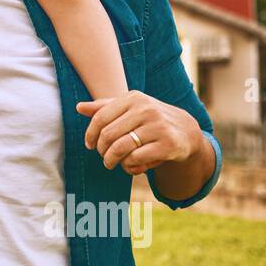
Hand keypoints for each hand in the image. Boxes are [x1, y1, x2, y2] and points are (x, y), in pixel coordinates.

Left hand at [76, 90, 203, 174]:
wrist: (186, 131)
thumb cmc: (150, 120)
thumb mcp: (130, 108)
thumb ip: (105, 107)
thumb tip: (79, 107)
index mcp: (134, 98)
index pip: (101, 117)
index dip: (90, 134)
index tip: (89, 145)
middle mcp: (146, 109)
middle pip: (109, 135)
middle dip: (101, 150)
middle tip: (103, 157)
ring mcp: (158, 126)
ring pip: (121, 148)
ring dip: (111, 160)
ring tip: (110, 163)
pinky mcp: (168, 144)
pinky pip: (136, 159)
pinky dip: (129, 166)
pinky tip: (131, 166)